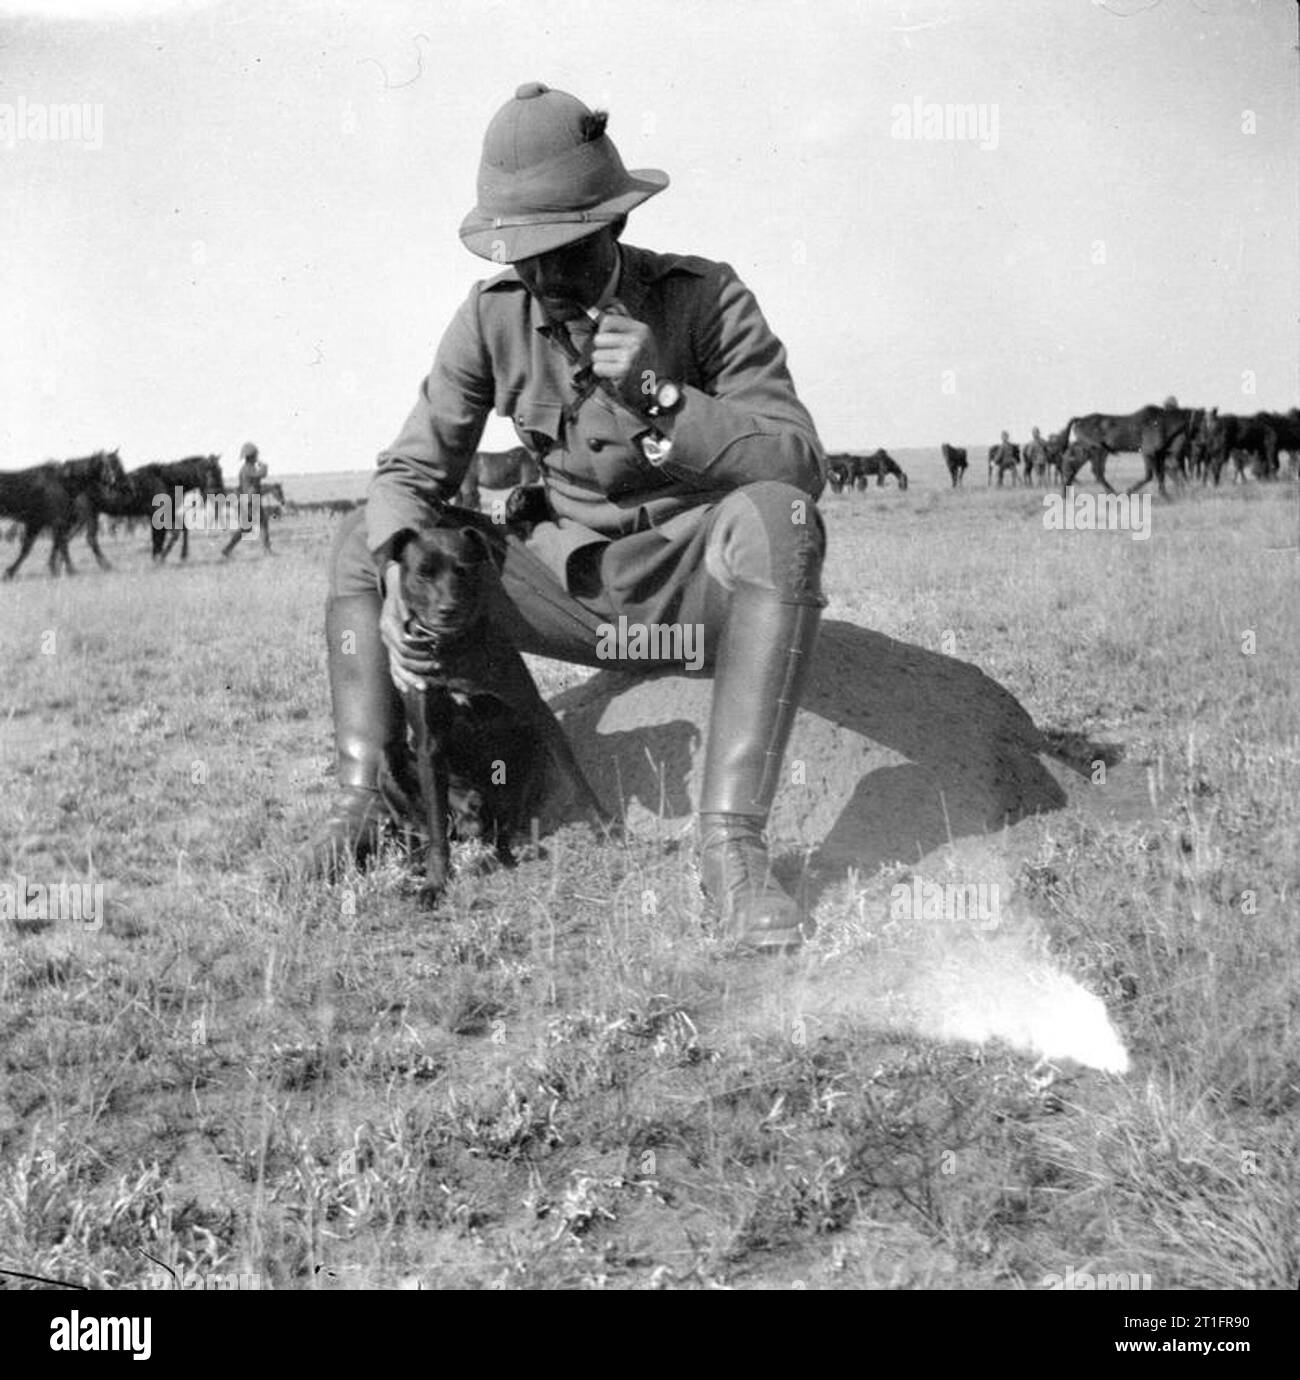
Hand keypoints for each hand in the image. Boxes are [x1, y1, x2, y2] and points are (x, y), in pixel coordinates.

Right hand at [380, 560, 435, 692]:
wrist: (393, 582)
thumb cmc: (401, 585)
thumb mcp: (403, 588)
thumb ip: (405, 599)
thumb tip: (410, 616)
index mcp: (390, 623)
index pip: (404, 644)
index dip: (420, 651)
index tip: (437, 654)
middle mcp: (387, 635)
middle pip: (401, 658)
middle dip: (420, 666)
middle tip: (439, 668)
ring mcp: (388, 642)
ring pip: (396, 666)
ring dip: (410, 677)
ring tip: (424, 687)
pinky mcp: (391, 646)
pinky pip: (392, 666)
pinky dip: (399, 678)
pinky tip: (405, 689)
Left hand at [591, 310, 661, 412]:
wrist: (653, 390)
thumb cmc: (643, 364)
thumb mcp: (640, 338)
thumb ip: (624, 319)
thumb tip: (608, 301)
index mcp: (641, 329)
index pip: (607, 320)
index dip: (604, 331)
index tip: (610, 341)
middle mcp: (637, 339)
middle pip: (599, 338)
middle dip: (602, 350)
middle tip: (615, 358)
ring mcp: (630, 355)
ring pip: (596, 354)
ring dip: (602, 363)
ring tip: (616, 367)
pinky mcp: (623, 370)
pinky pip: (598, 367)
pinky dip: (603, 373)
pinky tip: (614, 374)